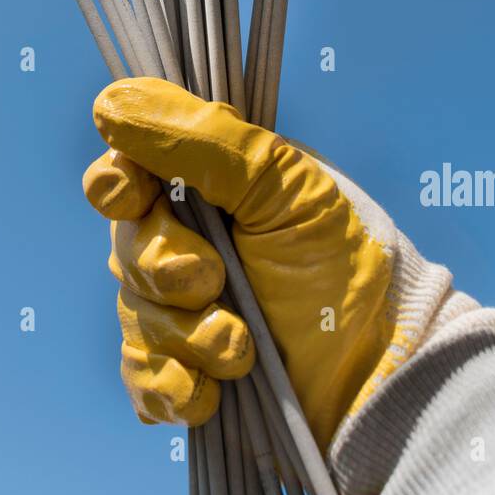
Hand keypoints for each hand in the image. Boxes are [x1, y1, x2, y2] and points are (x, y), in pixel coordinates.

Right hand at [83, 77, 450, 451]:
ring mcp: (180, 312)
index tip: (131, 196)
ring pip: (133, 315)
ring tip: (243, 350)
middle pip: (125, 247)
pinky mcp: (184, 376)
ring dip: (185, 335)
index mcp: (205, 187)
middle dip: (166, 268)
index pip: (124, 173)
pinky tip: (210, 393)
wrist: (382, 376)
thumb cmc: (342, 266)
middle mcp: (185, 244)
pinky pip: (141, 379)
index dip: (114, 185)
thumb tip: (112, 101)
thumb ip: (200, 139)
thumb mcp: (282, 186)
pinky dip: (171, 387)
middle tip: (215, 281)